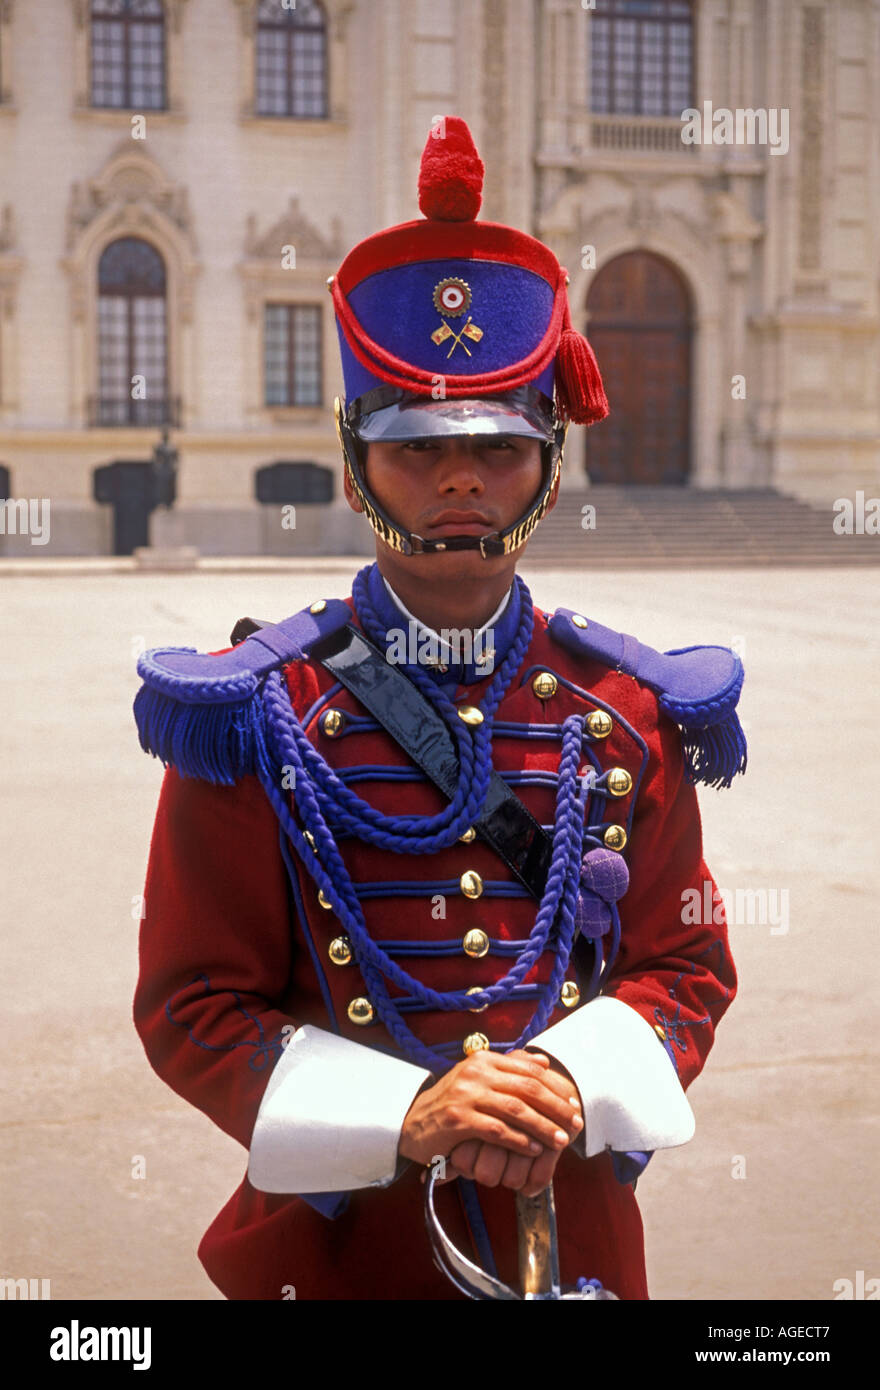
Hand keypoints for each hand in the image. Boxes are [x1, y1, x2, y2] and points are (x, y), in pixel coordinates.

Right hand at [439, 1061, 582, 1195]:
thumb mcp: (478, 1078)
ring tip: (561, 1140)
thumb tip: (544, 1062)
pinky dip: (520, 1140)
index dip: (555, 1087)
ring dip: (543, 1126)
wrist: (412, 1122)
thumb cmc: (451, 1102)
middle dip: (556, 1107)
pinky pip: (497, 1130)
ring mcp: (466, 1095)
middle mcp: (476, 1073)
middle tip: (575, 1123)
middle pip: (527, 1088)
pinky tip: (534, 1149)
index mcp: (484, 1060)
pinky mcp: (458, 1119)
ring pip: (516, 1109)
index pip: (529, 1070)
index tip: (574, 1103)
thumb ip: (509, 1069)